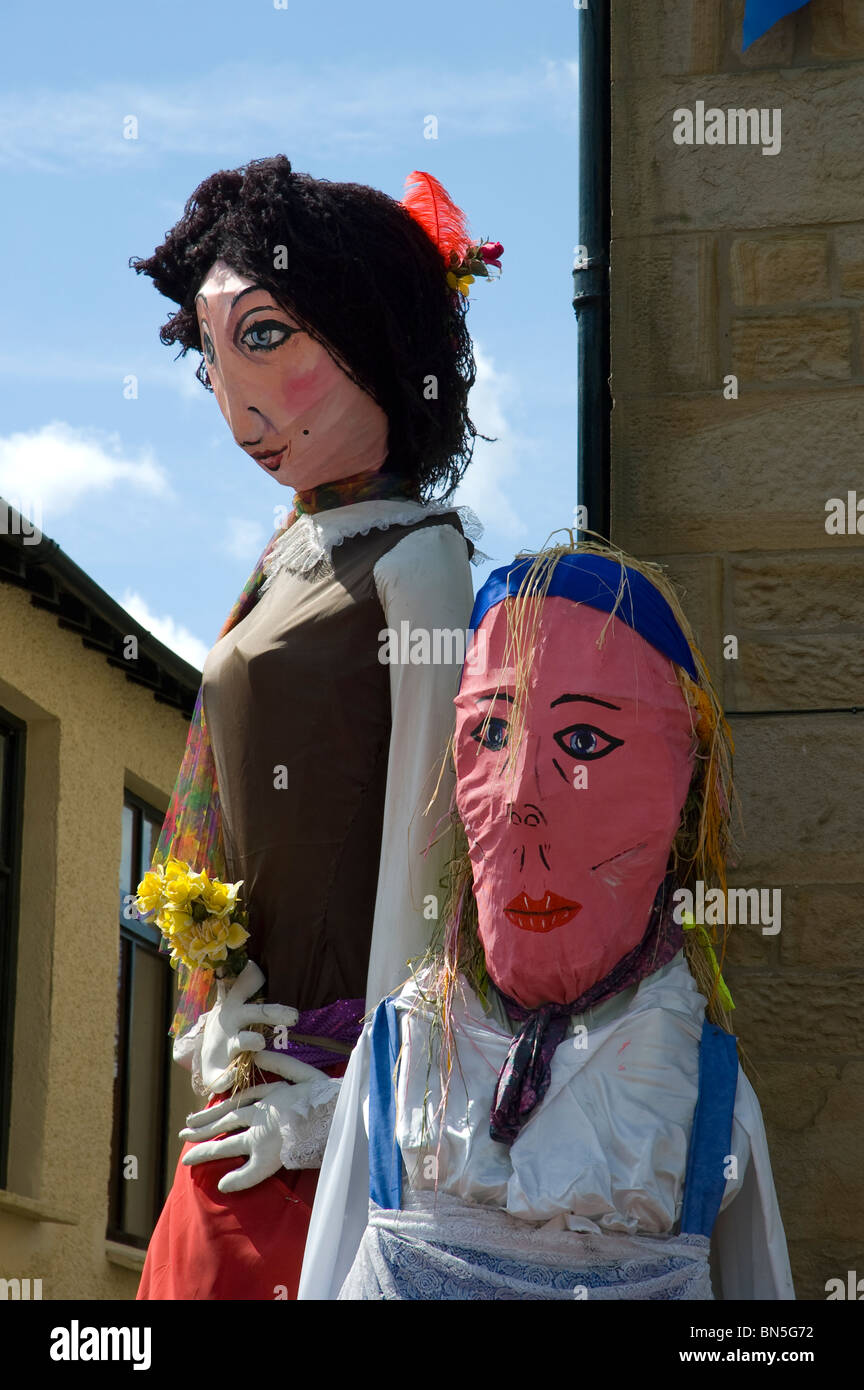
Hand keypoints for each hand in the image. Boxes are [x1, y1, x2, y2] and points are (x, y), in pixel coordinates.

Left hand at [179, 1076, 336, 1192]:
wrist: (340, 1114)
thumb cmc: (328, 1096)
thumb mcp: (305, 1075)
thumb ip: (281, 1065)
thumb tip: (257, 1057)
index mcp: (269, 1097)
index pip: (235, 1103)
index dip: (215, 1110)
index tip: (197, 1118)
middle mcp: (260, 1115)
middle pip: (224, 1121)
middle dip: (202, 1128)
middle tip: (183, 1134)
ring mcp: (262, 1135)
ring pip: (227, 1144)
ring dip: (206, 1151)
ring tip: (186, 1158)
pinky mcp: (270, 1155)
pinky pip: (250, 1172)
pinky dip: (237, 1179)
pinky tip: (223, 1185)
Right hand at [199, 959, 309, 1092]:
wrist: (208, 1063)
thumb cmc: (227, 1029)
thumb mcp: (230, 1006)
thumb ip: (241, 986)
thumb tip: (252, 962)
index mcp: (235, 1006)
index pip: (244, 986)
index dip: (253, 976)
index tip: (260, 966)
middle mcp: (231, 1023)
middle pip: (255, 1012)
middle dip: (274, 1012)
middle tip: (295, 1015)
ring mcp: (224, 1047)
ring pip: (241, 1041)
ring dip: (250, 1040)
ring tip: (260, 1042)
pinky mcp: (218, 1072)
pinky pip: (226, 1074)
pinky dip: (230, 1075)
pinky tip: (235, 1074)